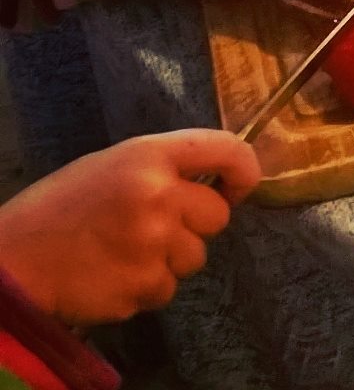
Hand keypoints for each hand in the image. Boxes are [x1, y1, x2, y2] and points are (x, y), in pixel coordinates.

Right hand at [0, 129, 260, 326]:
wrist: (13, 258)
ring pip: (196, 257)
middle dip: (196, 225)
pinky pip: (167, 288)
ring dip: (170, 259)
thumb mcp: (116, 164)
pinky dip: (147, 286)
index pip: (226, 150)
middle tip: (157, 226)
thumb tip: (218, 181)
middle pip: (218, 217)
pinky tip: (113, 273)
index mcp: (150, 156)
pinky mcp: (142, 287)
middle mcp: (160, 196)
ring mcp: (153, 244)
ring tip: (126, 251)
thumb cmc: (64, 204)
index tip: (240, 185)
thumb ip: (167, 167)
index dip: (245, 169)